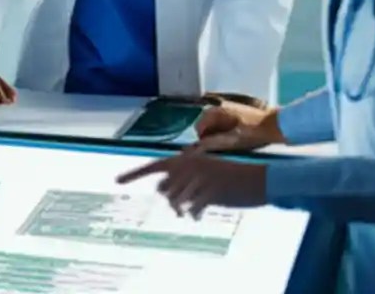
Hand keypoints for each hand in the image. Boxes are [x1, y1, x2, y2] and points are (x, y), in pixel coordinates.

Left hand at [116, 150, 267, 218]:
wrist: (258, 179)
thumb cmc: (229, 177)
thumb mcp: (204, 172)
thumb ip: (182, 178)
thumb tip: (162, 192)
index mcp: (186, 159)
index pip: (153, 166)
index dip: (133, 174)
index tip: (116, 181)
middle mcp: (188, 166)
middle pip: (164, 190)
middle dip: (173, 199)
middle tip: (186, 203)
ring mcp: (199, 178)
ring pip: (175, 201)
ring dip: (182, 209)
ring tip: (190, 211)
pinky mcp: (210, 192)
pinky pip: (191, 209)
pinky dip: (193, 214)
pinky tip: (198, 215)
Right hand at [191, 102, 285, 152]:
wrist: (277, 125)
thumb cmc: (253, 133)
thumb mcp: (231, 140)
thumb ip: (212, 143)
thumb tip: (195, 148)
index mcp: (217, 111)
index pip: (199, 126)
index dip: (203, 140)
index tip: (212, 149)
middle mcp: (221, 106)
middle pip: (206, 124)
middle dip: (211, 136)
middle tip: (222, 147)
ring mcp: (229, 108)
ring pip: (215, 125)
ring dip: (219, 135)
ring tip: (231, 144)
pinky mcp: (237, 113)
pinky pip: (224, 123)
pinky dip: (226, 131)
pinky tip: (237, 138)